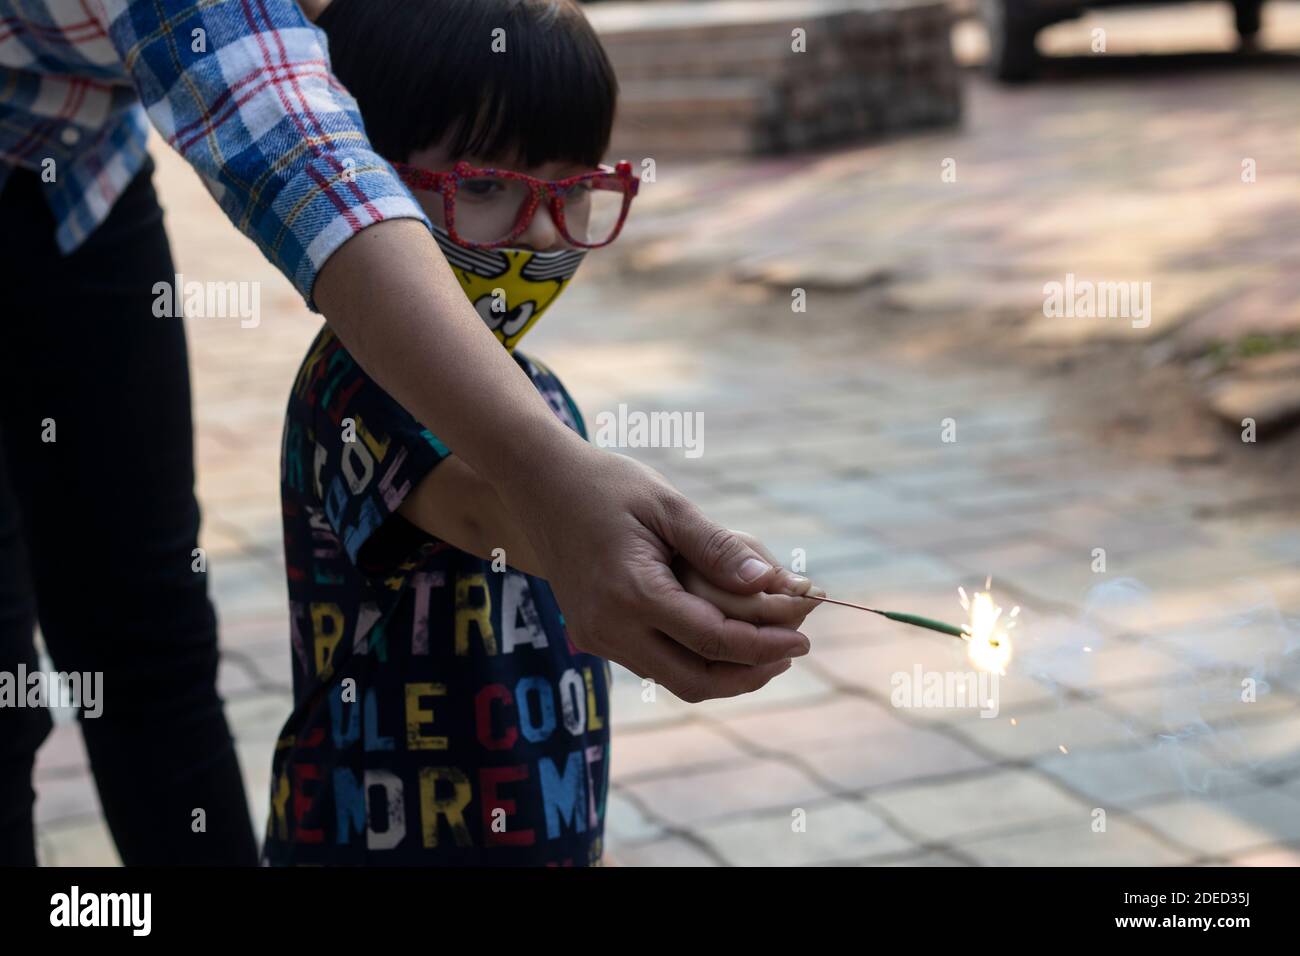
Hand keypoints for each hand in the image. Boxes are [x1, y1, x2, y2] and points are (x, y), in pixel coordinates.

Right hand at [501, 437, 813, 701]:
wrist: (536, 484)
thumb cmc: (606, 484)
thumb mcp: (668, 505)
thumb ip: (718, 547)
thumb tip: (774, 582)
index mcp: (632, 594)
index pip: (714, 640)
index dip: (765, 644)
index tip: (804, 637)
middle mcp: (610, 628)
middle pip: (696, 679)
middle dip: (750, 674)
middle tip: (792, 652)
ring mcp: (597, 637)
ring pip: (673, 679)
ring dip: (723, 672)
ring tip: (767, 649)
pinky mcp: (592, 635)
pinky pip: (652, 663)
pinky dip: (693, 658)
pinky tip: (723, 635)